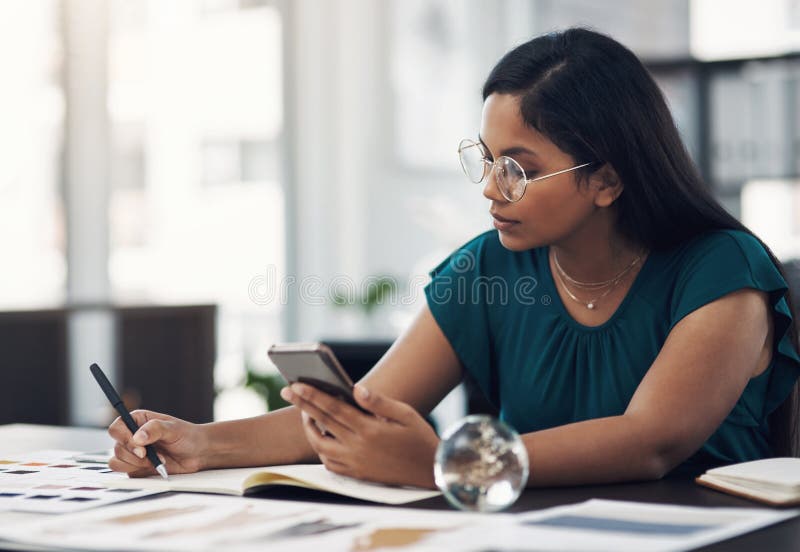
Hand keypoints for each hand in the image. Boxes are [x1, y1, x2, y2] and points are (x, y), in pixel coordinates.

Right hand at [107, 410, 207, 476]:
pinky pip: (126, 473)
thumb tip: (137, 437)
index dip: (124, 440)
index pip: (116, 429)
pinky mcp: (136, 468)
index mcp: (137, 421)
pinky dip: (140, 472)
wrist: (198, 453)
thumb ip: (154, 429)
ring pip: (117, 462)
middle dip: (135, 455)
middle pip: (117, 448)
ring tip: (157, 460)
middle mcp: (132, 436)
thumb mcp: (173, 428)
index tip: (141, 449)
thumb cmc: (187, 436)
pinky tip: (156, 467)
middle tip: (153, 456)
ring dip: (137, 465)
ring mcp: (133, 453)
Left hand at [281, 383, 439, 487]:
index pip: (333, 408)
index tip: (296, 385)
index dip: (313, 395)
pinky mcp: (356, 474)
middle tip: (286, 392)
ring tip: (305, 413)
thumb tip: (356, 389)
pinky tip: (322, 438)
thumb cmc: (419, 438)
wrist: (430, 471)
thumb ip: (378, 402)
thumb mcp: (405, 414)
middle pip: (321, 422)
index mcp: (369, 430)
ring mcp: (355, 463)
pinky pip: (329, 462)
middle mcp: (357, 447)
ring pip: (320, 445)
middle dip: (302, 405)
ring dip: (309, 428)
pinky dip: (321, 449)